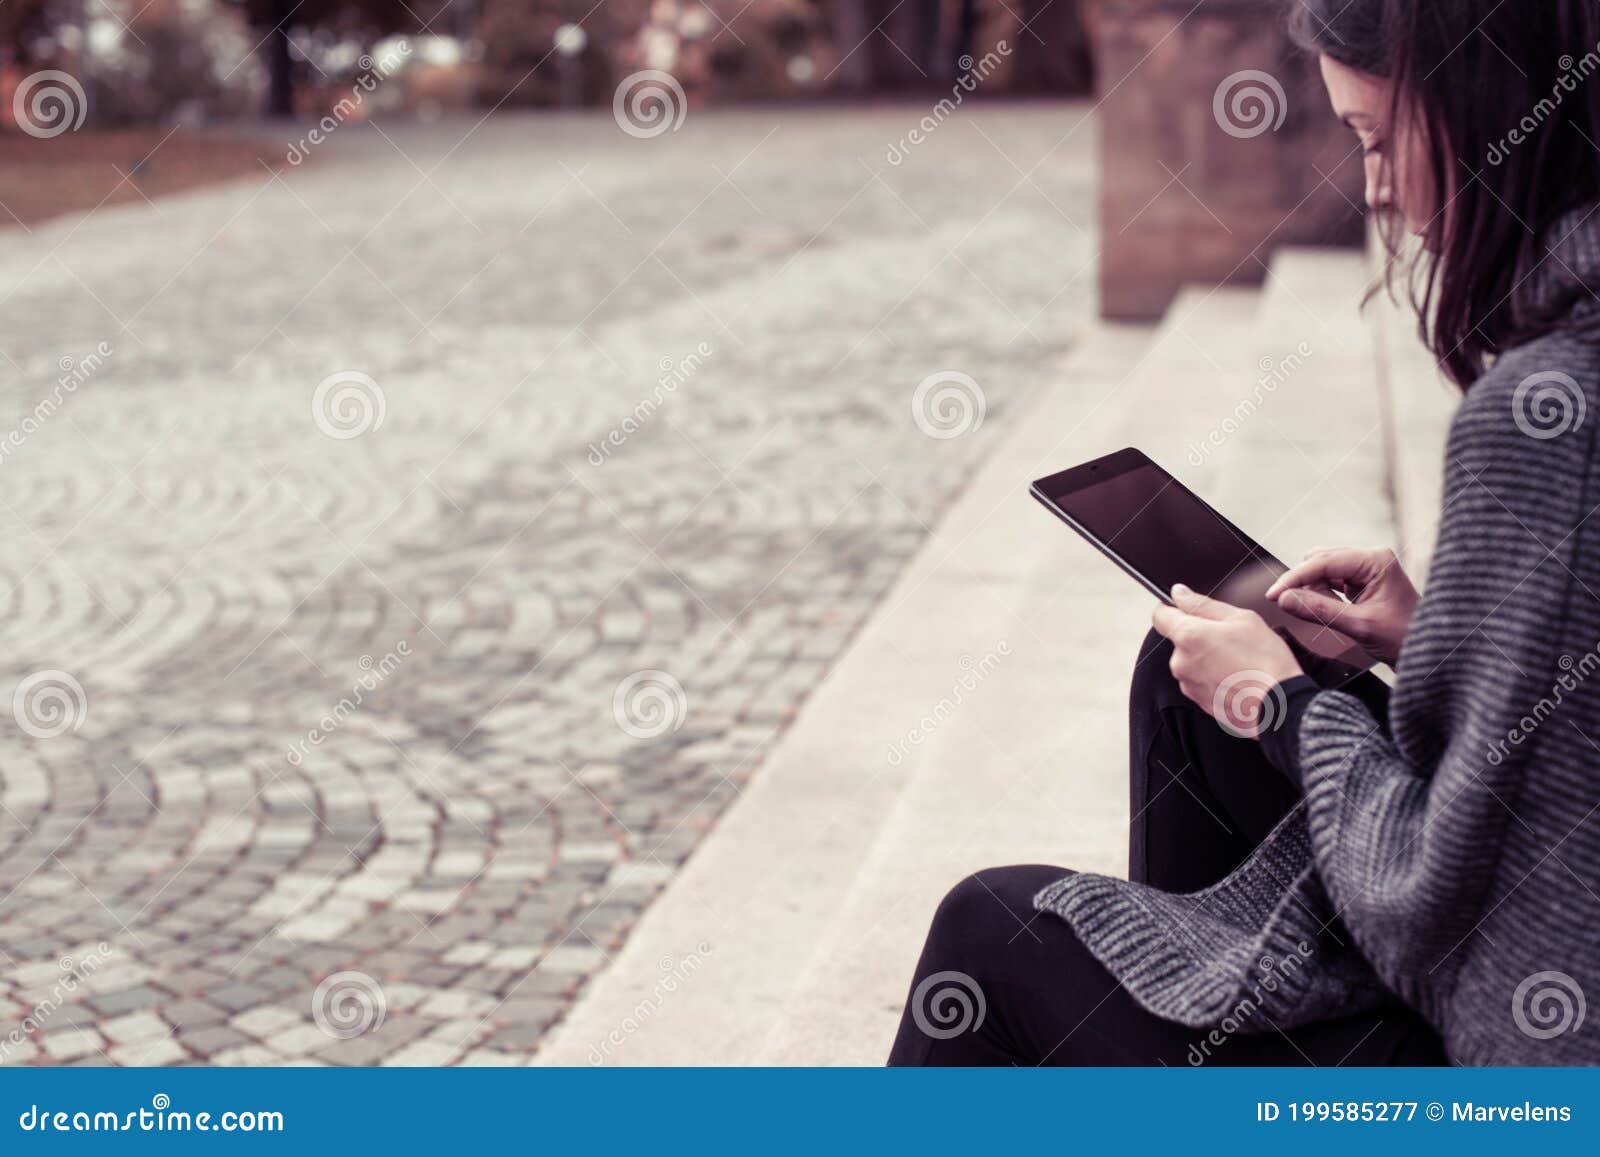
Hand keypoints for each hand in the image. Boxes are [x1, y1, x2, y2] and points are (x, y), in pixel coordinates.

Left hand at [1151, 584, 1302, 738]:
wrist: (1280, 706)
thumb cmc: (1266, 661)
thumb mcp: (1241, 618)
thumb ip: (1203, 604)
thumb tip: (1179, 592)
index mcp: (1188, 636)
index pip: (1160, 615)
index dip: (1171, 607)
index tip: (1184, 607)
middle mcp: (1180, 662)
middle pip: (1180, 640)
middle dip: (1200, 636)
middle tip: (1230, 639)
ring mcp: (1188, 685)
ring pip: (1191, 662)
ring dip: (1207, 658)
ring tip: (1238, 661)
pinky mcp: (1199, 702)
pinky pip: (1201, 682)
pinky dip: (1214, 677)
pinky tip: (1237, 677)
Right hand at [1265, 547, 1417, 665]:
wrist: (1431, 652)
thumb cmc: (1405, 638)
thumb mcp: (1359, 626)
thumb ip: (1319, 611)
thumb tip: (1283, 599)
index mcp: (1375, 561)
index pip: (1323, 562)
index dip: (1294, 578)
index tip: (1273, 595)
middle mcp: (1371, 559)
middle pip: (1320, 561)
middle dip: (1303, 583)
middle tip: (1291, 607)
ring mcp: (1367, 570)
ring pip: (1323, 571)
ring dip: (1313, 590)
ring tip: (1319, 613)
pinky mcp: (1363, 582)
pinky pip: (1331, 582)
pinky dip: (1322, 595)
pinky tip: (1323, 609)